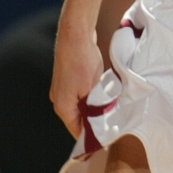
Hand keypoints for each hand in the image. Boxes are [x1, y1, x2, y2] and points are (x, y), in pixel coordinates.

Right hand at [50, 19, 104, 137]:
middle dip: (95, 122)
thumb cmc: (82, 62)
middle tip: (113, 122)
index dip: (93, 137)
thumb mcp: (93, 91)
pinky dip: (91, 96)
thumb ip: (94, 111)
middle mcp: (58, 101)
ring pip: (80, 107)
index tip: (110, 138)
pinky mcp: (67, 80)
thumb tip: (100, 125)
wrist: (75, 34)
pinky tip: (102, 91)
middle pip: (79, 120)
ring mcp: (61, 90)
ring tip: (109, 106)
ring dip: (94, 108)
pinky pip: (80, 95)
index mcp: (63, 108)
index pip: (78, 133)